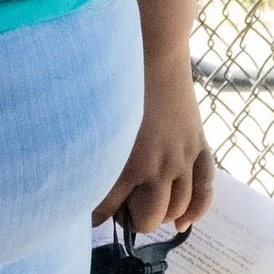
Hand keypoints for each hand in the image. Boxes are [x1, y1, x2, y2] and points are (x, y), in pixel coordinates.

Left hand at [97, 53, 214, 230]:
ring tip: (143, 212)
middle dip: (129, 218)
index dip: (93, 216)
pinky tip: (183, 223)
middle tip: (117, 209)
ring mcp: (182, 159)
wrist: (152, 49)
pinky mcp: (199, 147)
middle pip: (146, 218)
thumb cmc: (109, 79)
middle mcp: (157, 168)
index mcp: (124, 163)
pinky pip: (206, 191)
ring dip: (159, 215)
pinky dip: (196, 211)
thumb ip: (84, 148)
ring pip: (176, 209)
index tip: (83, 217)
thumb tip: (68, 173)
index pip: (105, 208)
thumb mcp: (89, 118)